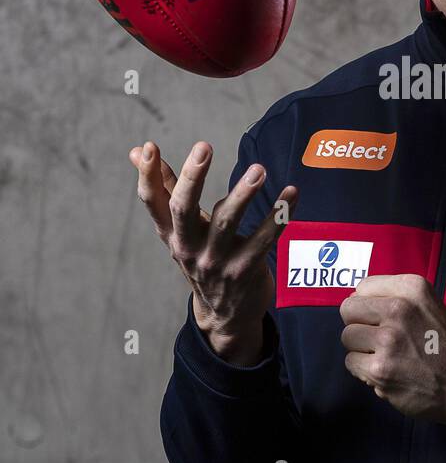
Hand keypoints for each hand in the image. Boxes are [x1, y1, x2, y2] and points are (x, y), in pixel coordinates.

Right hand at [129, 139, 296, 365]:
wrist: (225, 315)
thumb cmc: (202, 258)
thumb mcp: (180, 230)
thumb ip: (165, 188)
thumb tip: (136, 150)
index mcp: (172, 233)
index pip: (153, 202)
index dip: (147, 175)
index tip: (148, 146)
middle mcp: (190, 247)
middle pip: (183, 209)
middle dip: (193, 177)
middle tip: (204, 146)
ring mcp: (217, 261)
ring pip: (226, 222)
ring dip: (242, 194)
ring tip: (258, 169)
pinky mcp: (245, 270)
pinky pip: (264, 239)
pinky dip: (279, 215)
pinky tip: (292, 193)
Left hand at [339, 273, 445, 426]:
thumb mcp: (429, 303)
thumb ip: (394, 296)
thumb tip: (353, 300)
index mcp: (412, 288)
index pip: (363, 287)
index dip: (368, 304)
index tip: (380, 317)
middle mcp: (398, 309)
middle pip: (348, 310)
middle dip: (359, 324)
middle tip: (378, 337)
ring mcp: (388, 340)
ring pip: (347, 337)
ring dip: (361, 348)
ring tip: (384, 355)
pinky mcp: (380, 369)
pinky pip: (351, 362)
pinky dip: (364, 369)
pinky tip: (385, 370)